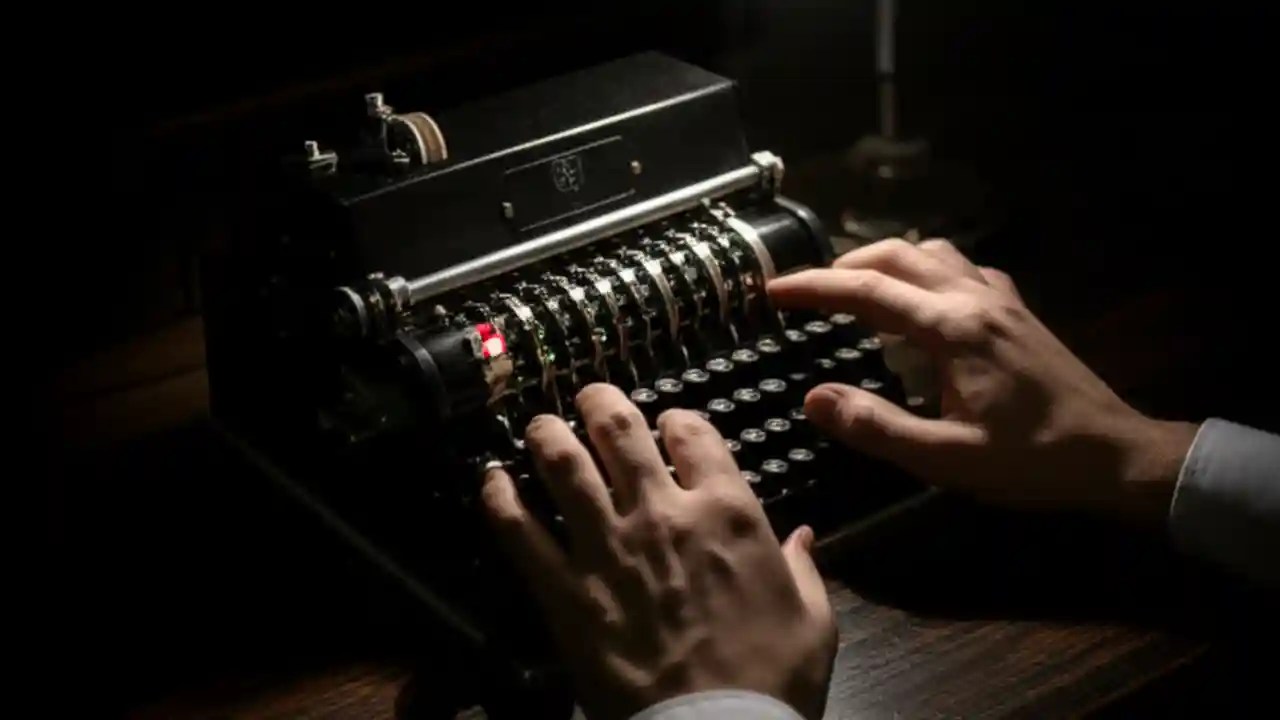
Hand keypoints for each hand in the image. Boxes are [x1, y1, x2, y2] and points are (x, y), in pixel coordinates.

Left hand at [480, 384, 836, 719]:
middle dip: (599, 403)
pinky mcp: (565, 589)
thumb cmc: (772, 680)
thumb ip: (803, 568)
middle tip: (587, 398)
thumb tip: (802, 536)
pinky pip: (520, 531)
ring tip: (538, 426)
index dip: (676, 420)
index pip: (693, 432)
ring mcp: (607, 547)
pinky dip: (500, 498)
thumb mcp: (813, 620)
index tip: (667, 425)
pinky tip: (492, 479)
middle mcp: (662, 512)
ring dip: (547, 434)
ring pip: (564, 465)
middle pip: (618, 429)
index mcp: (726, 510)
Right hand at [767, 238, 1198, 523]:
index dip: (813, 287)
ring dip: (886, 259)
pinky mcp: (1018, 310)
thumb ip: (877, 427)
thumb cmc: (1031, 462)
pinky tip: (922, 301)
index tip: (772, 289)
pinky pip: (962, 268)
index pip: (868, 290)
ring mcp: (1001, 299)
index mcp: (953, 330)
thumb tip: (814, 398)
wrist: (1115, 455)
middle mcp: (975, 299)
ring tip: (854, 288)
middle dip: (843, 264)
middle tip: (806, 289)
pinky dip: (927, 270)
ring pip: (932, 251)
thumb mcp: (946, 459)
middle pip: (898, 253)